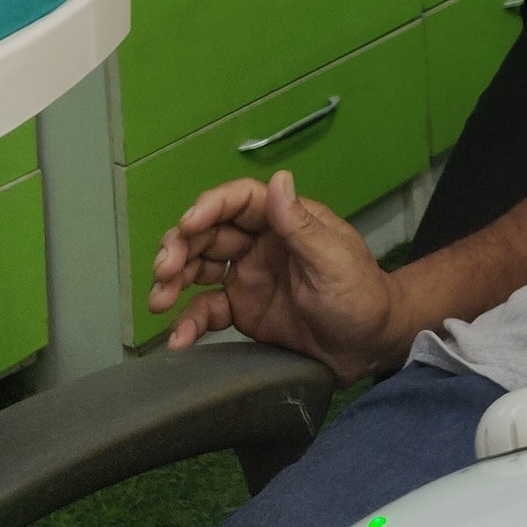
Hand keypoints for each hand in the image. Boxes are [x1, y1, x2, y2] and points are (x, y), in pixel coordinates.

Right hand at [148, 168, 401, 382]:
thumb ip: (301, 226)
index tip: (188, 224)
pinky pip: (206, 311)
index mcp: (284, 221)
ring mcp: (247, 278)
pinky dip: (188, 322)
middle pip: (209, 232)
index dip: (210, 206)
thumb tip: (278, 180)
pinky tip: (178, 340)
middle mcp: (260, 244)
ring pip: (199, 268)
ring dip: (173, 279)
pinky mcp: (242, 313)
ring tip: (159, 300)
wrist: (367, 346)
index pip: (240, 200)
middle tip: (164, 270)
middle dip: (180, 245)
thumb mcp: (332, 260)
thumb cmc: (358, 293)